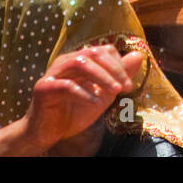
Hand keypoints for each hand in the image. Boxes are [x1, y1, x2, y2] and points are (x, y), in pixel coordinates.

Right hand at [19, 45, 142, 153]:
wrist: (49, 132)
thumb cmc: (75, 111)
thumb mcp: (103, 94)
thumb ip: (118, 76)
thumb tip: (139, 55)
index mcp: (78, 60)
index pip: (102, 50)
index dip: (119, 64)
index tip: (128, 85)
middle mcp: (64, 62)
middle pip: (92, 53)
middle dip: (113, 69)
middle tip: (126, 87)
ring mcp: (53, 73)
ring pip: (79, 63)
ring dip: (101, 76)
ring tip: (114, 91)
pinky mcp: (43, 88)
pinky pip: (66, 86)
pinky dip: (84, 93)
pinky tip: (96, 103)